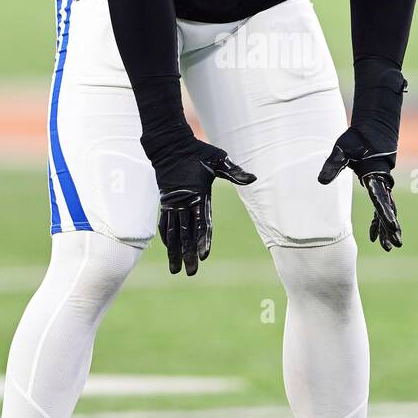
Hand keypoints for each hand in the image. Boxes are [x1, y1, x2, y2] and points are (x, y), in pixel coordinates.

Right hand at [155, 138, 254, 275]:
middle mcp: (183, 202)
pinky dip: (166, 238)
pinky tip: (169, 249)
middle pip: (186, 234)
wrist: (170, 145)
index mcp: (198, 195)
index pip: (202, 222)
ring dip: (174, 252)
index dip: (203, 240)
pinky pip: (164, 223)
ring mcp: (172, 203)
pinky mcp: (165, 202)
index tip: (203, 256)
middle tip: (190, 273)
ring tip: (175, 269)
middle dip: (188, 254)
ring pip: (173, 233)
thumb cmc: (197, 152)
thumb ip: (234, 172)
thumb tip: (253, 179)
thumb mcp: (218, 159)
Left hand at [318, 127, 401, 251]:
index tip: (393, 227)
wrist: (372, 129)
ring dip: (387, 229)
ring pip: (387, 211)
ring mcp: (382, 186)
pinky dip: (378, 222)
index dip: (386, 215)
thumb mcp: (342, 150)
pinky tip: (374, 236)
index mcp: (375, 176)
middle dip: (392, 228)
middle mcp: (382, 184)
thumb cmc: (357, 139)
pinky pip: (380, 208)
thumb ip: (333, 165)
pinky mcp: (377, 186)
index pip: (381, 199)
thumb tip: (321, 181)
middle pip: (389, 209)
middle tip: (396, 244)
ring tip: (389, 247)